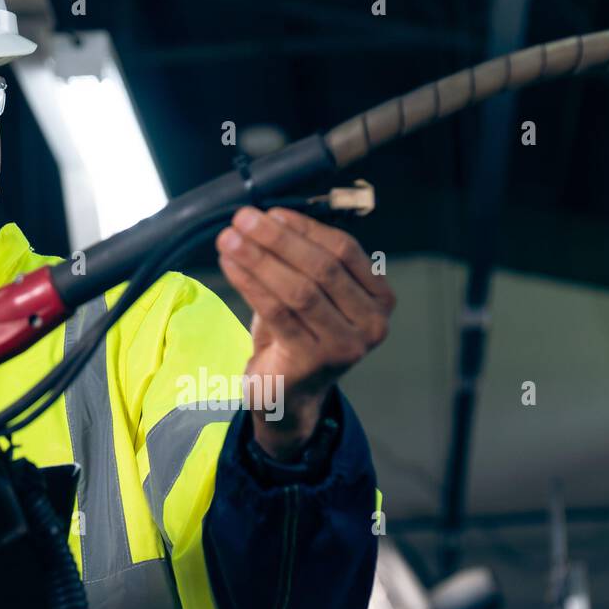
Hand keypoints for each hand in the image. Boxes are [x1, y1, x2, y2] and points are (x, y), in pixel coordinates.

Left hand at [215, 206, 394, 459]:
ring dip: (260, 259)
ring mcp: (345, 346)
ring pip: (299, 290)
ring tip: (230, 239)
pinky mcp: (312, 361)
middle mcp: (371, 324)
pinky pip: (277, 312)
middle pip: (322, 268)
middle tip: (243, 219)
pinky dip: (250, 283)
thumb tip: (267, 216)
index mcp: (379, 299)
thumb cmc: (299, 336)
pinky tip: (230, 265)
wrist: (289, 397)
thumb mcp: (313, 295)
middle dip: (278, 239)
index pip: (344, 250)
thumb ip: (304, 259)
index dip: (305, 228)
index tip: (270, 212)